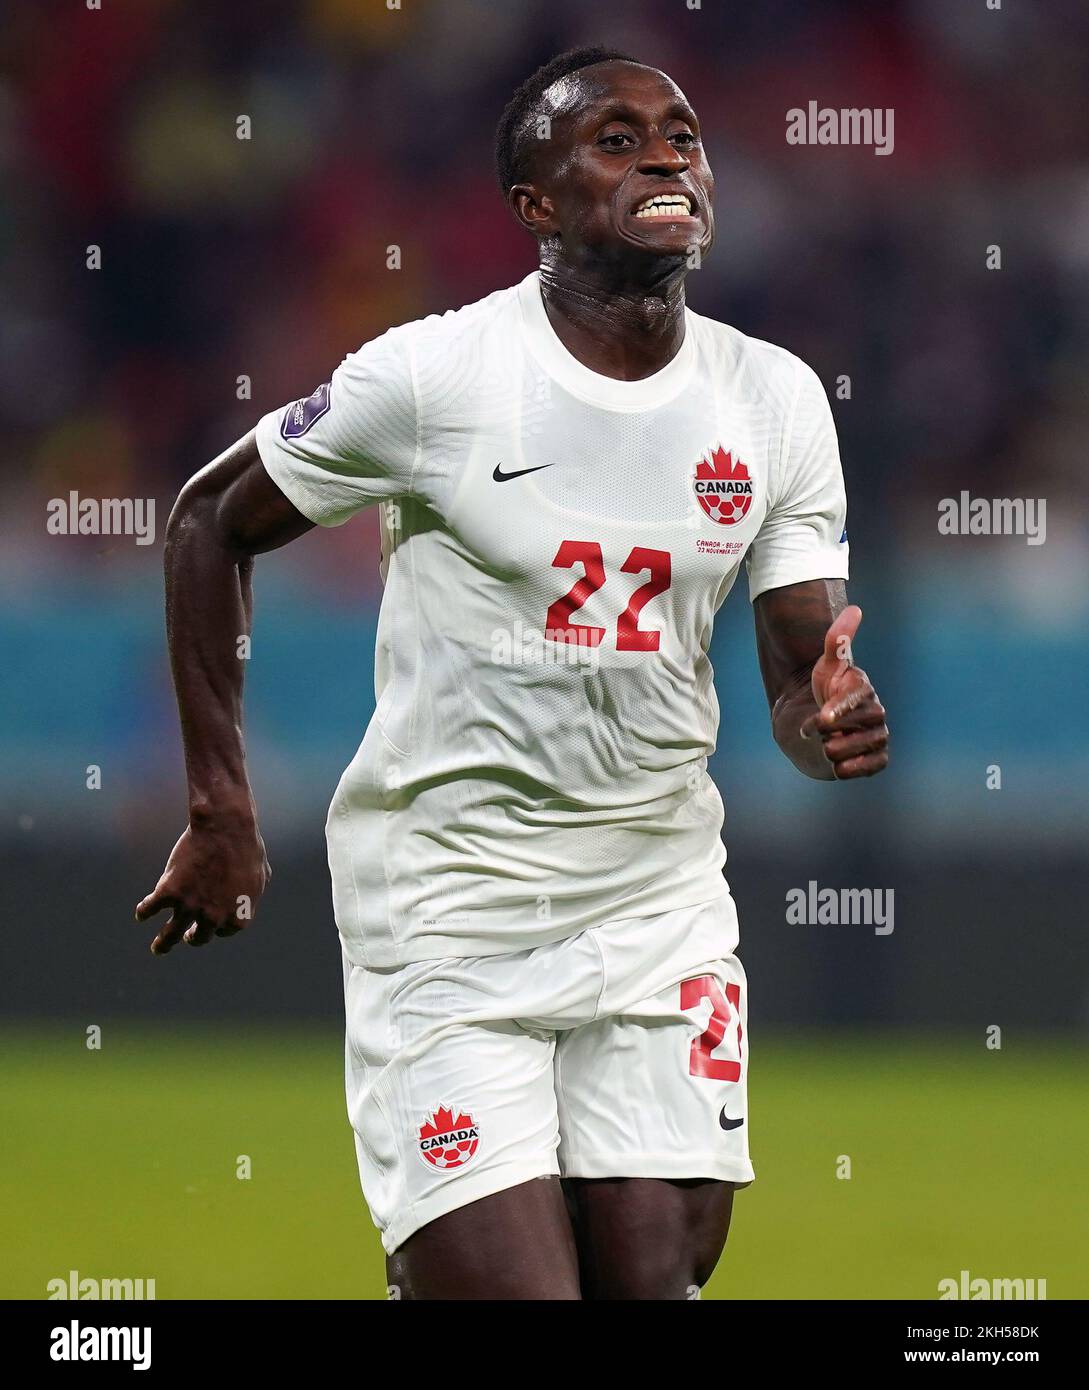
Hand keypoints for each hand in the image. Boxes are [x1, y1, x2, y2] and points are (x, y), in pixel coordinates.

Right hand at [135, 817, 270, 954]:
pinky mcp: (169, 891)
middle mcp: (213, 918)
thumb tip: (249, 897)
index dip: (216, 927)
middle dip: (192, 938)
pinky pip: (150, 908)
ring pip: (170, 935)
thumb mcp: (260, 875)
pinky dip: (144, 912)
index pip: (223, 931)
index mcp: (237, 916)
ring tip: (157, 949)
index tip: (208, 922)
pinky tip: (142, 912)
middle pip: (199, 938)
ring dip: (162, 944)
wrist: (226, 828)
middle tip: (186, 937)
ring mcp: (190, 906)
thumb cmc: (246, 846)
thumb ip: (251, 893)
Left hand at [801, 606, 888, 779]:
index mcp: (863, 689)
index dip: (840, 709)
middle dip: (840, 730)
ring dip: (846, 750)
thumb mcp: (826, 663)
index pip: (858, 698)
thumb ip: (836, 639)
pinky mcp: (876, 756)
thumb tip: (855, 609)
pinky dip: (860, 768)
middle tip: (819, 735)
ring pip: (871, 744)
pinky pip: (877, 764)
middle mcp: (875, 711)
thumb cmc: (825, 688)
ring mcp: (877, 734)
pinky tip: (840, 768)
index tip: (821, 719)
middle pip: (868, 722)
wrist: (819, 721)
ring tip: (826, 749)